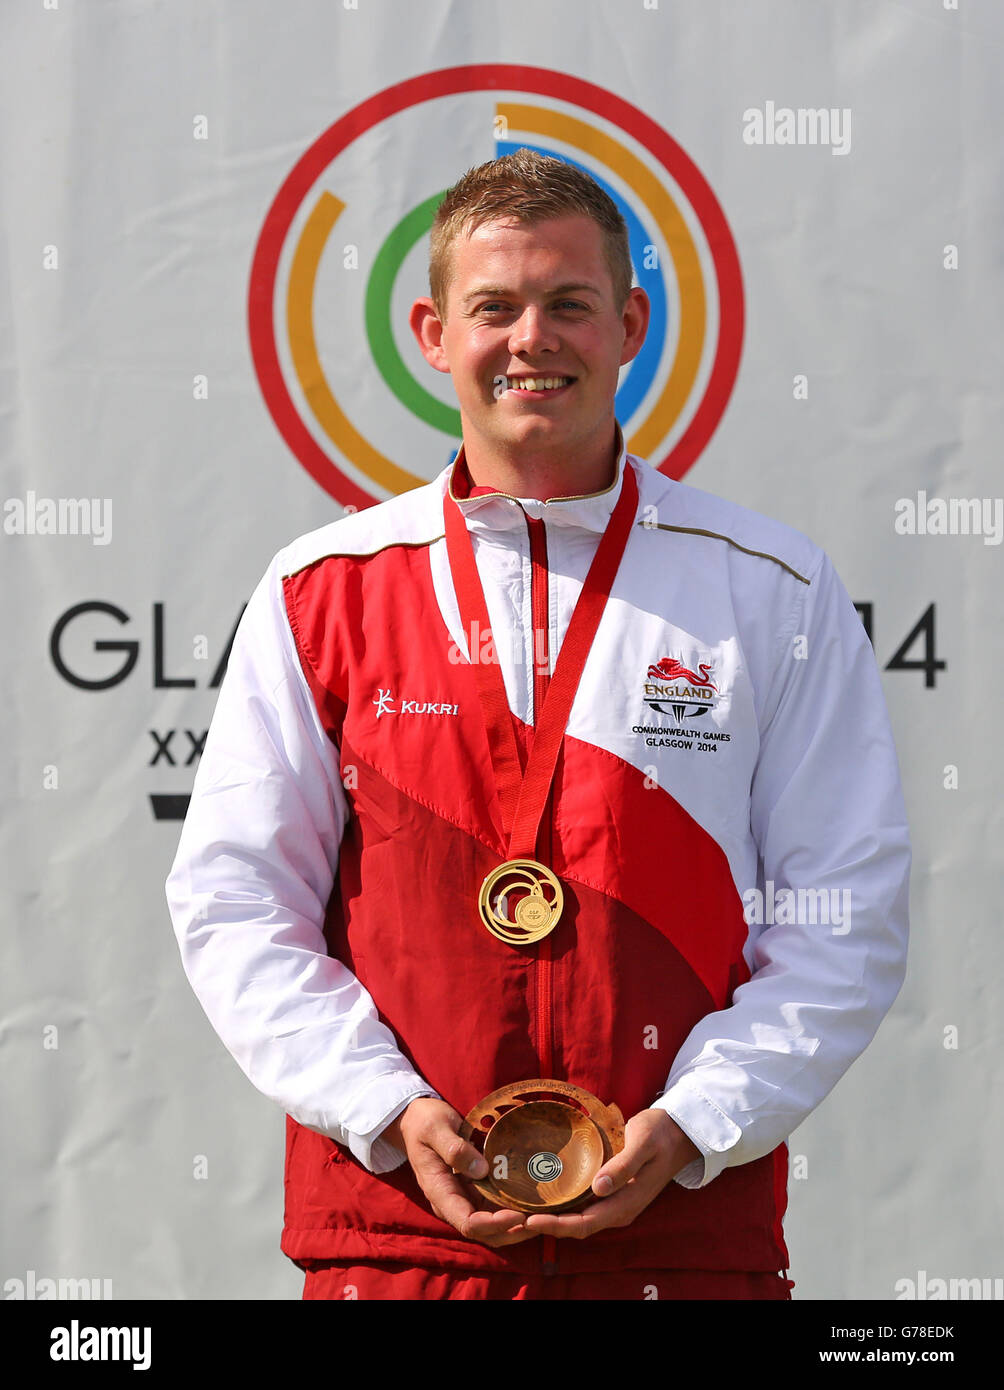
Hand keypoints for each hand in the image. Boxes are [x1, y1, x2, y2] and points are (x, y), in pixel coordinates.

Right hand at [383, 1096, 538, 1248]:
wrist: (416, 1121)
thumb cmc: (424, 1123)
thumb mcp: (435, 1129)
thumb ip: (454, 1149)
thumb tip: (481, 1170)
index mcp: (439, 1192)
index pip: (467, 1223)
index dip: (493, 1224)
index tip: (518, 1215)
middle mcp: (452, 1203)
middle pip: (484, 1232)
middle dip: (511, 1232)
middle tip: (540, 1221)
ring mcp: (463, 1198)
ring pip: (491, 1227)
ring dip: (515, 1227)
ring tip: (543, 1217)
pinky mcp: (473, 1190)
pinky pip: (494, 1209)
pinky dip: (513, 1211)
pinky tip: (533, 1203)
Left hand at [521, 1108, 700, 1239]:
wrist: (678, 1132)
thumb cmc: (659, 1133)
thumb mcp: (643, 1143)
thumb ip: (622, 1166)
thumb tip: (598, 1188)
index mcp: (627, 1203)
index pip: (586, 1223)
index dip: (558, 1225)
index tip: (532, 1219)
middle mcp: (621, 1209)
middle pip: (580, 1226)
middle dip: (550, 1226)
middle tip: (518, 1218)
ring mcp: (618, 1203)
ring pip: (582, 1219)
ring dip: (556, 1219)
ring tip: (526, 1211)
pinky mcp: (615, 1193)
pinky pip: (586, 1207)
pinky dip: (566, 1207)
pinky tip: (548, 1197)